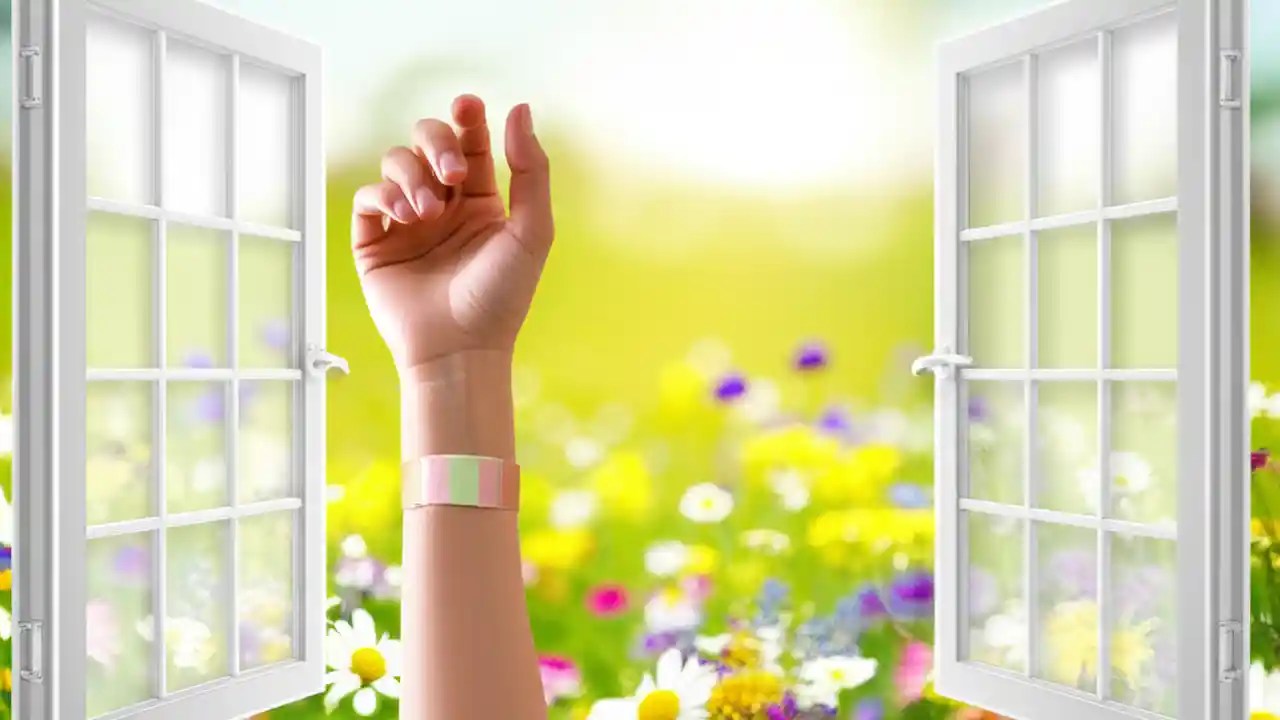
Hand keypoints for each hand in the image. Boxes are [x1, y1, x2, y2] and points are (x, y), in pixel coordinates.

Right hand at [351, 95, 552, 371]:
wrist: (460, 349)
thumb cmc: (502, 297)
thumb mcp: (532, 231)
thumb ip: (531, 170)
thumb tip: (518, 109)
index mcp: (483, 201)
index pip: (471, 142)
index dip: (467, 118)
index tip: (468, 105)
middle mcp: (444, 206)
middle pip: (428, 141)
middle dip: (436, 143)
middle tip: (452, 173)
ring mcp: (408, 223)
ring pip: (396, 163)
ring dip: (411, 175)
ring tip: (428, 212)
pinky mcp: (375, 242)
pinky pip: (369, 198)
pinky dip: (383, 195)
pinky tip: (405, 215)